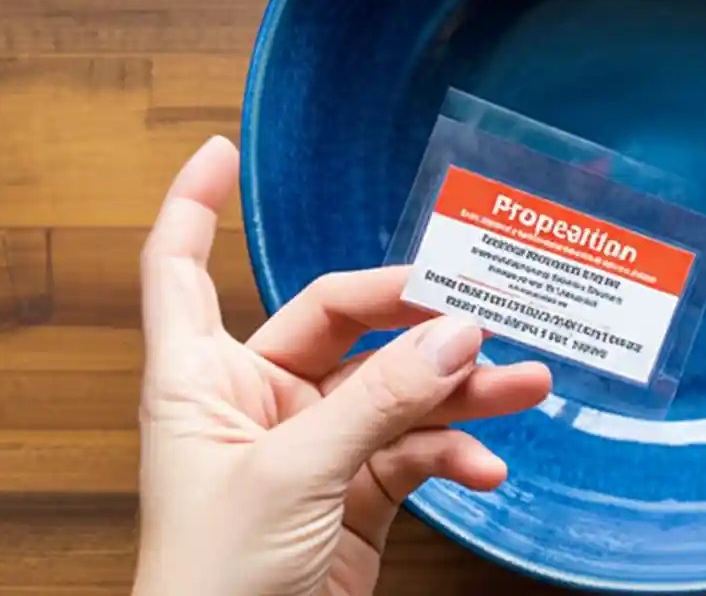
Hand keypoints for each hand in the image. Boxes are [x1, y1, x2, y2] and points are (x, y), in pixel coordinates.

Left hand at [133, 137, 551, 595]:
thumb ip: (378, 401)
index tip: (223, 152)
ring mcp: (313, 445)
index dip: (194, 206)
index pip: (180, 268)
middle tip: (481, 310)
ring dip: (461, 390)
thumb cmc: (210, 581)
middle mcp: (256, 400)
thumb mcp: (295, 475)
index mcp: (200, 379)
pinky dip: (453, 456)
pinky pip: (415, 450)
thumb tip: (453, 334)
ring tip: (525, 385)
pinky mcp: (357, 491)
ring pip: (395, 390)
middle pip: (338, 322)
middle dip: (414, 319)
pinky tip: (485, 468)